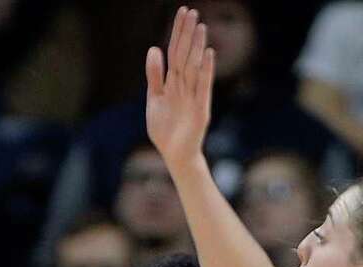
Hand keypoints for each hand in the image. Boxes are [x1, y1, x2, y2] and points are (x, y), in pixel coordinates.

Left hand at [146, 6, 213, 171]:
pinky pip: (203, 87)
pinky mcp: (201, 109)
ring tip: (201, 27)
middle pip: (185, 55)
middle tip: (192, 12)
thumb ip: (155, 76)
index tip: (182, 12)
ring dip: (197, 47)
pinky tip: (208, 54)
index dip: (177, 33)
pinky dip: (205, 71)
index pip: (175, 52)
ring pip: (194, 67)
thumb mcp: (154, 100)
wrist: (174, 156)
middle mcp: (184, 86)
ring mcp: (193, 96)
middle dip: (188, 34)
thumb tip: (154, 48)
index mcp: (172, 83)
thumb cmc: (165, 131)